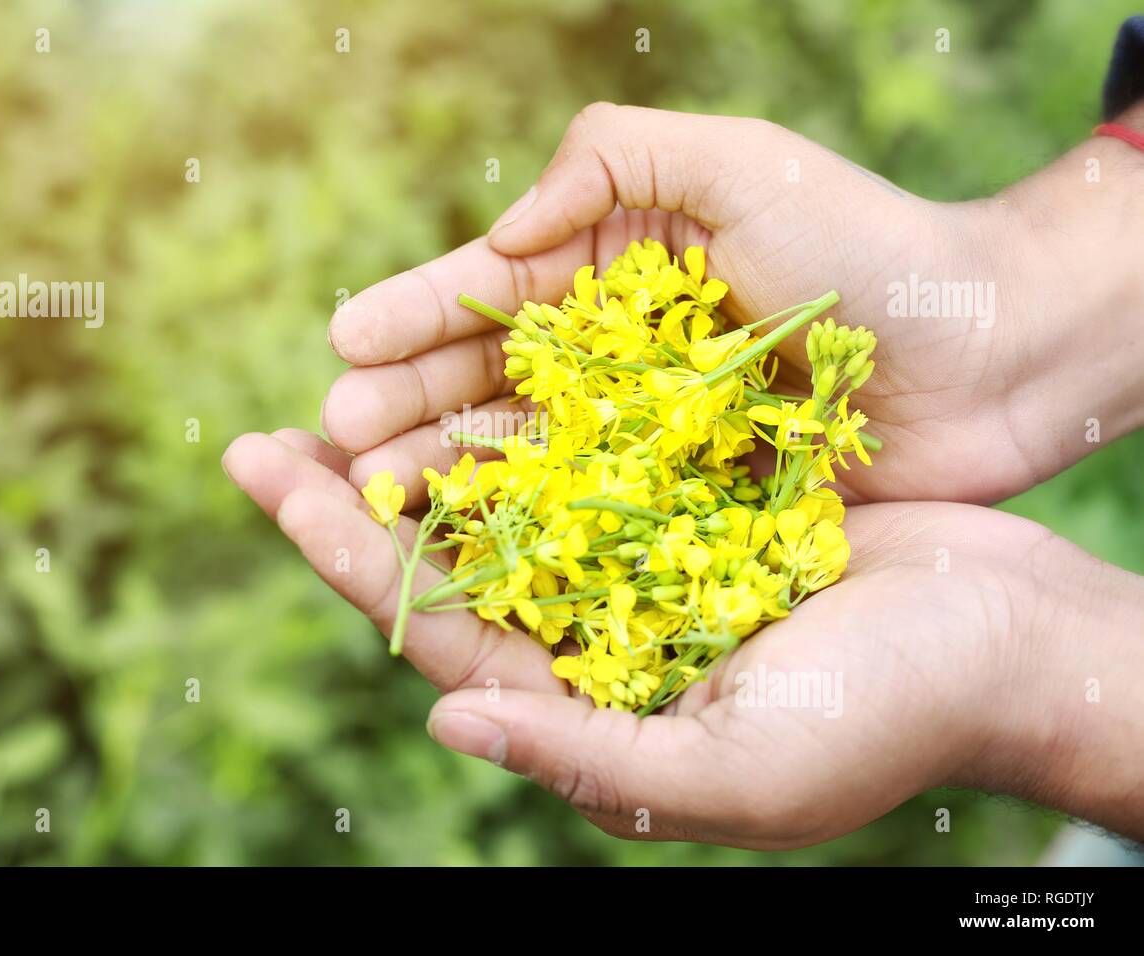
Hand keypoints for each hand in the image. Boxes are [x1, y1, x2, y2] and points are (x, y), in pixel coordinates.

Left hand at [222, 429, 1143, 845]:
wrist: (1006, 634)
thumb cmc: (887, 717)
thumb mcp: (738, 768)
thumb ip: (593, 757)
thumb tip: (449, 725)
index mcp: (589, 707)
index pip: (441, 635)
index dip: (350, 563)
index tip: (274, 486)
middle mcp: (595, 637)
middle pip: (446, 566)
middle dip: (348, 510)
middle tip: (254, 445)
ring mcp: (636, 566)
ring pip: (498, 506)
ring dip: (418, 457)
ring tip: (335, 398)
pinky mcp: (682, 505)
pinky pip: (578, 459)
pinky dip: (517, 423)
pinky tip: (463, 381)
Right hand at [321, 104, 1143, 507]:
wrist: (984, 355)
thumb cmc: (868, 248)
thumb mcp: (740, 162)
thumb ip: (611, 160)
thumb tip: (499, 239)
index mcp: (609, 273)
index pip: (488, 295)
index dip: (412, 316)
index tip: (341, 340)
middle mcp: (608, 362)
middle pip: (480, 385)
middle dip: (397, 406)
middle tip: (327, 435)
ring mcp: (635, 442)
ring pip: (513, 458)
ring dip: (433, 472)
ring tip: (362, 491)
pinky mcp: (671, 511)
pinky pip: (575, 521)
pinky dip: (509, 530)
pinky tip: (449, 542)